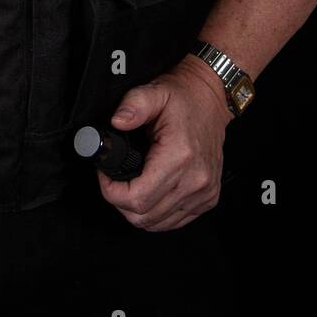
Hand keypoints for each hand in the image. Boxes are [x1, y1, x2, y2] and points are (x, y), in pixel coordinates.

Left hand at [97, 55, 231, 231]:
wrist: (211, 100)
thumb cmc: (184, 97)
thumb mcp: (153, 92)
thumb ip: (132, 105)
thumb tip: (116, 121)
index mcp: (180, 156)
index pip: (137, 197)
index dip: (112, 192)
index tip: (105, 176)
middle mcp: (195, 180)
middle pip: (144, 216)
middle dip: (120, 202)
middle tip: (113, 181)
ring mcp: (204, 193)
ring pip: (157, 224)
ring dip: (137, 210)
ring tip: (130, 185)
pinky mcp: (208, 198)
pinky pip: (174, 221)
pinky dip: (156, 213)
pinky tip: (149, 193)